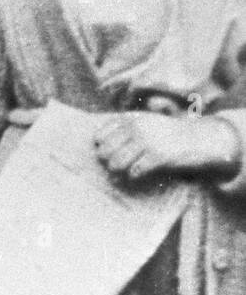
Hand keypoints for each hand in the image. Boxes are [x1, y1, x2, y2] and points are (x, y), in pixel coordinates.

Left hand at [94, 112, 241, 181]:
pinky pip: (135, 172)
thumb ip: (123, 130)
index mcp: (130, 118)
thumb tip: (95, 149)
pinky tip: (139, 174)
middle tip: (116, 164)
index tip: (109, 152)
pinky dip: (134, 175)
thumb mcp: (144, 123)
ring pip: (116, 163)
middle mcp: (136, 128)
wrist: (198, 138)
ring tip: (125, 170)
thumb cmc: (165, 133)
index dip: (101, 147)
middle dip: (108, 160)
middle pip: (104, 151)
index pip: (99, 135)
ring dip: (119, 170)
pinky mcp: (158, 156)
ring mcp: (147, 142)